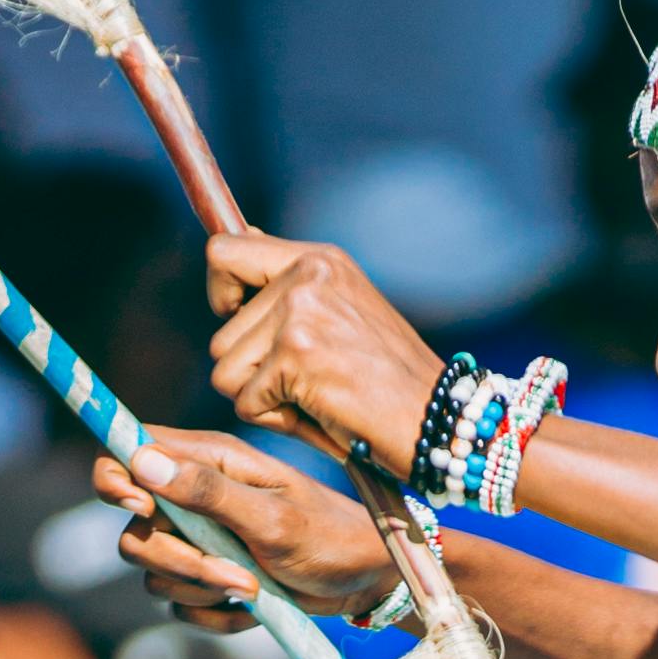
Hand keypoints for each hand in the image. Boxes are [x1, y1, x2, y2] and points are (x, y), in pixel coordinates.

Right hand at [93, 431, 398, 630]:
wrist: (364, 581)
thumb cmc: (330, 537)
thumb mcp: (273, 516)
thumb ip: (208, 491)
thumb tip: (142, 460)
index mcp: (208, 462)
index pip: (127, 453)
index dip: (116, 479)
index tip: (140, 506)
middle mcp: (194, 497)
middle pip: (133, 529)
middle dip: (175, 558)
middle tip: (231, 569)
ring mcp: (199, 539)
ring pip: (154, 572)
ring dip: (201, 587)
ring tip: (255, 584)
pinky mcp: (207, 578)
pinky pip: (181, 604)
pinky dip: (216, 612)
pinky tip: (256, 603)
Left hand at [203, 224, 448, 477]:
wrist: (437, 419)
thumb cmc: (388, 380)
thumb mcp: (342, 310)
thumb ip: (289, 283)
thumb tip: (241, 237)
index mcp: (320, 260)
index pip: (224, 251)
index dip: (220, 292)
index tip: (240, 319)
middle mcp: (308, 276)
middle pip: (221, 332)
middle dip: (252, 371)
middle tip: (306, 382)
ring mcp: (301, 313)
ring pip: (226, 369)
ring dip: (262, 398)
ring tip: (316, 399)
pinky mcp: (295, 355)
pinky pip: (246, 403)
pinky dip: (278, 421)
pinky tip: (321, 415)